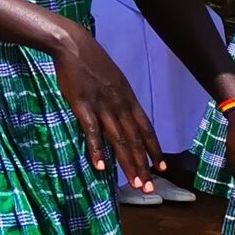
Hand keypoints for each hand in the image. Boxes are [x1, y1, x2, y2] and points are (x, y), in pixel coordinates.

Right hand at [51, 25, 161, 190]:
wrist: (73, 46)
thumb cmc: (91, 61)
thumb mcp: (113, 79)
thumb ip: (118, 96)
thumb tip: (122, 109)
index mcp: (128, 99)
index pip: (146, 129)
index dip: (154, 149)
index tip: (161, 167)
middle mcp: (120, 106)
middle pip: (135, 140)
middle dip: (143, 165)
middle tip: (150, 188)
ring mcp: (103, 107)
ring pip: (120, 141)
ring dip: (128, 164)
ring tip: (135, 184)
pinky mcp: (83, 107)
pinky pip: (93, 132)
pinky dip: (98, 150)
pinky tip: (101, 166)